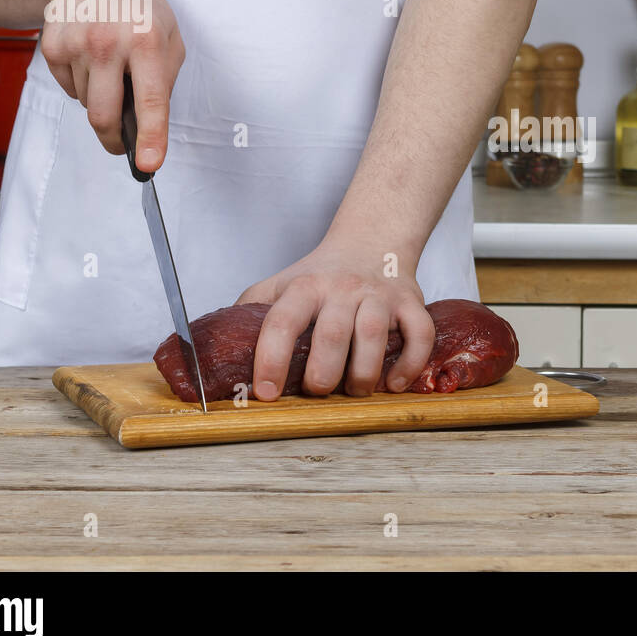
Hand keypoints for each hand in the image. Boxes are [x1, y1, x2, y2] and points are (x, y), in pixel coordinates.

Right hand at [39, 0, 183, 171]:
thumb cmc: (137, 4)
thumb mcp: (168, 32)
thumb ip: (166, 76)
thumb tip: (150, 121)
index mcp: (147, 40)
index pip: (151, 99)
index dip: (151, 136)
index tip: (149, 163)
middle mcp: (108, 42)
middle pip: (103, 114)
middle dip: (114, 139)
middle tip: (123, 145)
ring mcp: (75, 44)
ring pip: (86, 103)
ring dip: (100, 98)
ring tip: (109, 66)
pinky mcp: (51, 47)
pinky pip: (68, 89)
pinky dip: (81, 84)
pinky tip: (89, 57)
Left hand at [236, 239, 434, 399]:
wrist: (371, 243)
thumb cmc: (320, 275)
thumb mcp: (280, 284)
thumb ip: (251, 312)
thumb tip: (217, 354)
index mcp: (305, 286)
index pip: (282, 321)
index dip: (270, 359)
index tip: (266, 392)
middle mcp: (343, 289)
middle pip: (332, 334)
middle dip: (322, 373)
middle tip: (317, 390)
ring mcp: (379, 296)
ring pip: (374, 336)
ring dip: (363, 374)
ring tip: (354, 390)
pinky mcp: (411, 304)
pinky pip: (419, 335)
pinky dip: (409, 364)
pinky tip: (393, 383)